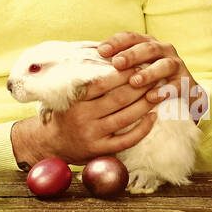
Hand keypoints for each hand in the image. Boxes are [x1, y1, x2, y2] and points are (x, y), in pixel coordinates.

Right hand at [32, 66, 161, 165]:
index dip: (122, 73)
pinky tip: (153, 117)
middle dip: (139, 86)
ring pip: (126, 118)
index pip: (102, 83)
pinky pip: (127, 140)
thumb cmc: (67, 113)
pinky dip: (143, 128)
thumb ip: (88, 82)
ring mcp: (93, 135)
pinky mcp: (102, 150)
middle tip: (153, 77)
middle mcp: (84, 117)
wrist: (53, 143)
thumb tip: (113, 60)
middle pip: (118, 99)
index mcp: (76, 99)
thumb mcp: (71, 95)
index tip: (137, 66)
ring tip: (157, 93)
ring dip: (145, 104)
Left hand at [97, 31, 203, 120]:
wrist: (183, 93)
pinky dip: (164, 91)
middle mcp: (163, 50)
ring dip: (148, 72)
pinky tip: (152, 97)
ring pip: (164, 65)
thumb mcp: (134, 67)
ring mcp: (176, 65)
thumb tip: (87, 61)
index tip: (101, 51)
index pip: (130, 37)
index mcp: (147, 43)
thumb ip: (117, 63)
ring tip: (134, 81)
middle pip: (147, 48)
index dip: (116, 43)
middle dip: (131, 55)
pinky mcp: (186, 82)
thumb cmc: (149, 79)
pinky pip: (176, 86)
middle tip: (117, 63)